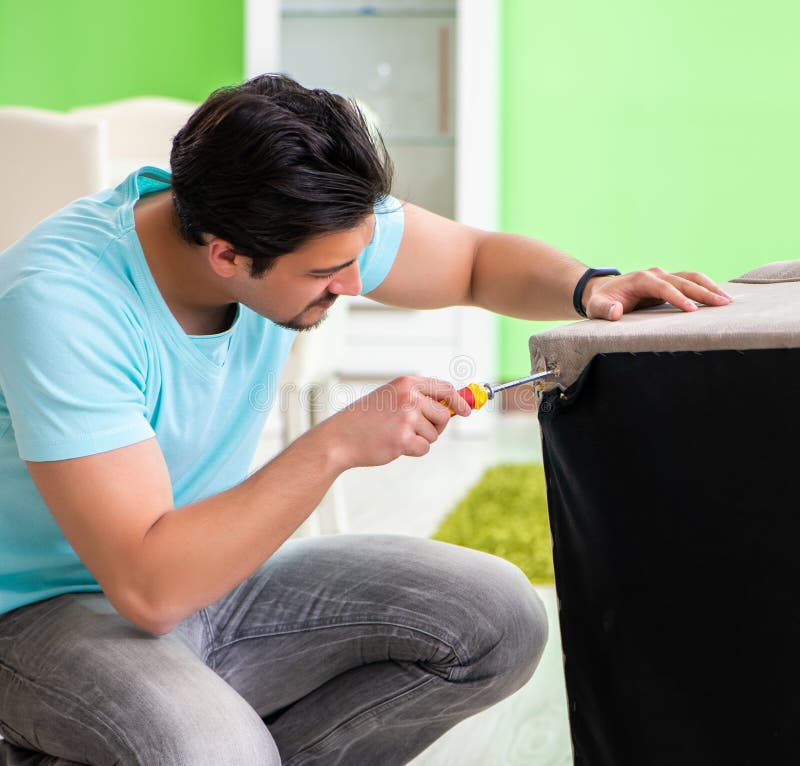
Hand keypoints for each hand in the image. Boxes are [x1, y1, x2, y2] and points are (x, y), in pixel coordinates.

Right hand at [318, 376, 471, 468]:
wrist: (340, 437)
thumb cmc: (365, 419)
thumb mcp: (390, 397)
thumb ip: (418, 398)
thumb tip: (453, 407)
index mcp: (406, 383)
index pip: (444, 388)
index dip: (459, 400)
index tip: (467, 410)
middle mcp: (409, 397)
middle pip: (443, 414)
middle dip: (436, 426)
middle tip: (415, 429)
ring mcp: (407, 418)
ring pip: (434, 434)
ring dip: (420, 439)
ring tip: (396, 435)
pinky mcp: (404, 439)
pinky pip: (424, 448)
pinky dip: (413, 451)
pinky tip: (394, 445)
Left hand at [583, 268, 732, 320]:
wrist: (603, 291)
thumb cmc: (601, 301)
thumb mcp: (597, 307)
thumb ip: (604, 310)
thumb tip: (616, 313)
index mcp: (641, 280)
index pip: (664, 288)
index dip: (678, 298)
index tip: (692, 309)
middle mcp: (656, 274)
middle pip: (683, 281)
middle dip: (703, 292)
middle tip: (722, 303)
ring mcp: (664, 277)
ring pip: (691, 278)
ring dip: (710, 287)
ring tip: (727, 300)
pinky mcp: (669, 283)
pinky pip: (690, 283)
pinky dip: (705, 287)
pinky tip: (719, 297)